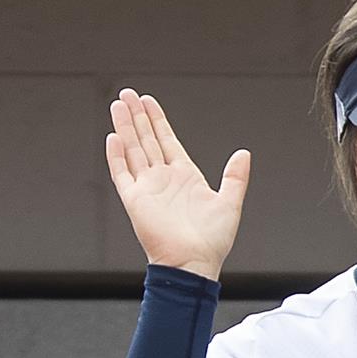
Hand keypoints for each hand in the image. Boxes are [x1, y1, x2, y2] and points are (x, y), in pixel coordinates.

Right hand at [105, 89, 249, 281]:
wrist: (194, 263)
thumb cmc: (212, 241)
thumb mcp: (230, 203)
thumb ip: (235, 177)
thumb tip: (243, 154)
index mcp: (184, 176)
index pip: (166, 140)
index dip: (157, 120)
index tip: (148, 101)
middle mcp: (163, 179)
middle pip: (146, 139)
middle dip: (137, 116)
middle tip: (128, 93)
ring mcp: (147, 188)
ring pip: (133, 150)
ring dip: (125, 127)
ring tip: (118, 104)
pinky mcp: (135, 201)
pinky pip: (122, 173)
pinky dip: (116, 156)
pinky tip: (113, 137)